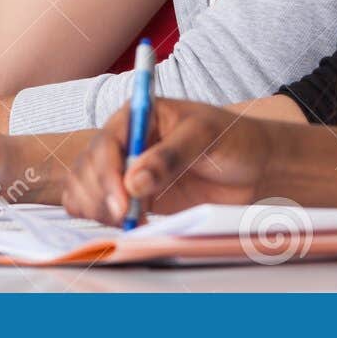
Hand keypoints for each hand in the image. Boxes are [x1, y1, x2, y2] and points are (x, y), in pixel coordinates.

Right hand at [64, 98, 274, 224]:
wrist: (252, 165)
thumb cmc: (232, 138)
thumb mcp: (206, 137)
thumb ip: (171, 156)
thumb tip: (134, 182)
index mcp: (139, 115)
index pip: (107, 142)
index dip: (108, 173)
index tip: (124, 201)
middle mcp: (124, 140)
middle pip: (88, 168)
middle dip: (102, 195)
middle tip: (130, 217)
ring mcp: (124, 168)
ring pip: (84, 187)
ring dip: (98, 208)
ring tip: (131, 220)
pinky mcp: (129, 194)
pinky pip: (94, 203)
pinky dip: (97, 216)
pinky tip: (122, 222)